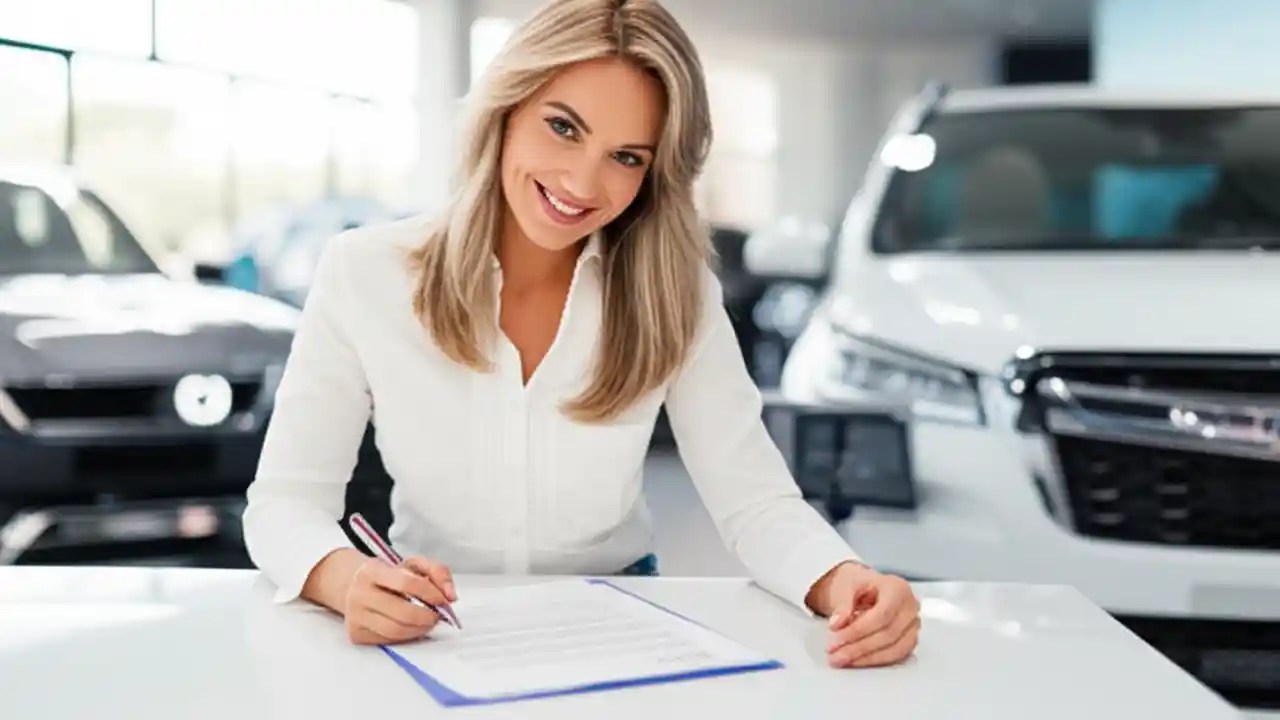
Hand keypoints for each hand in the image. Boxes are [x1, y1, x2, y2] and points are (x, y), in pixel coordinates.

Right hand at [341, 555, 456, 645]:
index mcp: (372, 571)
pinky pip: (388, 641)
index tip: (443, 600)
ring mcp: (355, 616)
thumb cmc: (389, 576)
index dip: (430, 593)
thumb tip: (451, 596)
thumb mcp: (412, 565)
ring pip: (396, 630)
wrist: (354, 586)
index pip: (407, 583)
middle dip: (428, 617)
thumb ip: (437, 572)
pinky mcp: (356, 635)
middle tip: (438, 616)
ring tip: (428, 622)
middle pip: (403, 613)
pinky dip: (407, 636)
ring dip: (420, 629)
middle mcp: (359, 594)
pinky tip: (412, 628)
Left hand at [810, 561, 919, 668]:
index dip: (859, 630)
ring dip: (867, 658)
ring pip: (895, 649)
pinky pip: (897, 656)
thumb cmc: (858, 586)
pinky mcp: (910, 639)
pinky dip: (875, 660)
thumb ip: (842, 605)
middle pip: (889, 634)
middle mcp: (911, 606)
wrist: (865, 589)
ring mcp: (913, 625)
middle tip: (834, 654)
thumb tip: (837, 624)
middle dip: (859, 647)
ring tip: (841, 660)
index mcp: (898, 588)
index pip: (882, 615)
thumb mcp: (846, 587)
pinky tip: (855, 661)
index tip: (836, 639)